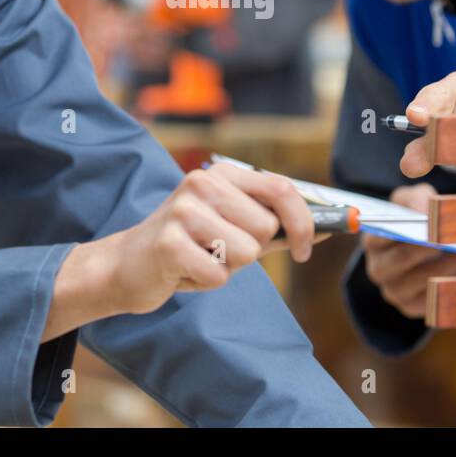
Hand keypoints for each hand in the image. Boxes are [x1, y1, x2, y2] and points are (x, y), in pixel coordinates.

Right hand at [104, 164, 327, 315]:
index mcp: (222, 174)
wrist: (127, 265)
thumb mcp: (233, 229)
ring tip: (201, 259)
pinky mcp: (168, 242)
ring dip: (228, 268)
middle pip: (266, 227)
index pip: (282, 188)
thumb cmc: (188, 247)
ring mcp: (183, 210)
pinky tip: (185, 272)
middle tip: (219, 251)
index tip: (305, 249)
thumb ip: (276, 226)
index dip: (303, 222)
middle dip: (252, 250)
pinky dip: (207, 282)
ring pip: (246, 252)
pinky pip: (218, 275)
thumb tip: (328, 228)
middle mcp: (202, 182)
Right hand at [361, 184, 455, 319]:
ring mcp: (394, 292)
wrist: (419, 248)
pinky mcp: (411, 308)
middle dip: (431, 248)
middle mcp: (378, 270)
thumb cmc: (414, 219)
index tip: (432, 225)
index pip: (381, 235)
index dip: (407, 230)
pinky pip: (434, 301)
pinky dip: (454, 286)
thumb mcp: (411, 200)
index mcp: (373, 241)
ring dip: (448, 268)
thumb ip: (417, 199)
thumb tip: (426, 214)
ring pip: (421, 281)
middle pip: (402, 259)